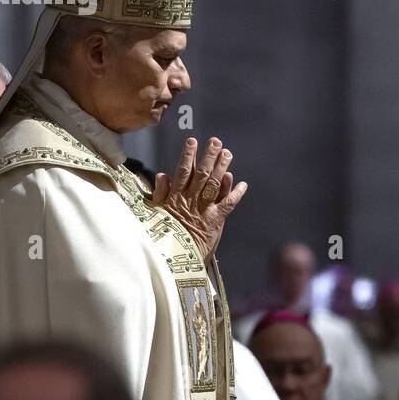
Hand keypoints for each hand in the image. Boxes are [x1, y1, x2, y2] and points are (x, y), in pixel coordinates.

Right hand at [151, 137, 247, 264]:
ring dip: (222, 168)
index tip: (192, 141)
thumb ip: (160, 193)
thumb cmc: (163, 236)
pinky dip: (236, 193)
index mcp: (175, 197)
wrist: (174, 258)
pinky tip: (243, 183)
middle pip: (202, 174)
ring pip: (215, 184)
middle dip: (209, 156)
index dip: (188, 156)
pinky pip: (228, 204)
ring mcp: (204, 209)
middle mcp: (191, 200)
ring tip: (228, 153)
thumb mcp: (155, 213)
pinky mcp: (215, 220)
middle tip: (216, 141)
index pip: (182, 171)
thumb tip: (162, 174)